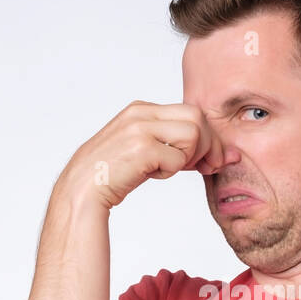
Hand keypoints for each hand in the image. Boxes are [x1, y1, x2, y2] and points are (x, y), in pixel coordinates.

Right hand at [57, 100, 229, 209]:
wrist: (82, 190)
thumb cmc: (113, 174)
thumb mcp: (142, 148)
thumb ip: (170, 142)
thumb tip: (217, 153)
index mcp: (141, 109)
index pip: (190, 111)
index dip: (207, 135)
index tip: (209, 158)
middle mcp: (141, 114)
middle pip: (197, 117)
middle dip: (209, 144)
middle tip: (205, 166)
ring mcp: (140, 129)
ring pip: (194, 134)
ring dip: (191, 157)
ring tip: (170, 168)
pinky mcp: (141, 149)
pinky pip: (178, 159)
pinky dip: (171, 171)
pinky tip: (152, 175)